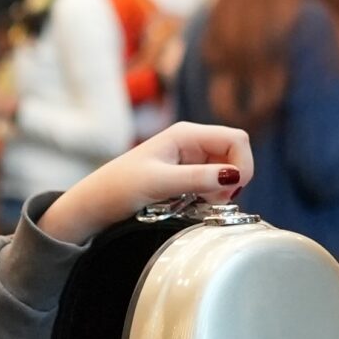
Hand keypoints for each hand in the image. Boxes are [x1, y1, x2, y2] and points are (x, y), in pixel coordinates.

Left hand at [39, 121, 252, 245]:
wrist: (96, 203)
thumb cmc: (119, 187)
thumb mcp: (159, 183)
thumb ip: (197, 179)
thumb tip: (234, 177)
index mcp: (187, 134)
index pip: (236, 139)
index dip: (242, 164)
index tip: (230, 191)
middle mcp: (192, 143)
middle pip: (235, 155)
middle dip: (233, 180)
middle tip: (214, 200)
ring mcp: (191, 160)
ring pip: (226, 172)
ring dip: (222, 190)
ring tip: (199, 203)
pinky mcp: (187, 177)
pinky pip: (213, 184)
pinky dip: (212, 196)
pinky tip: (195, 205)